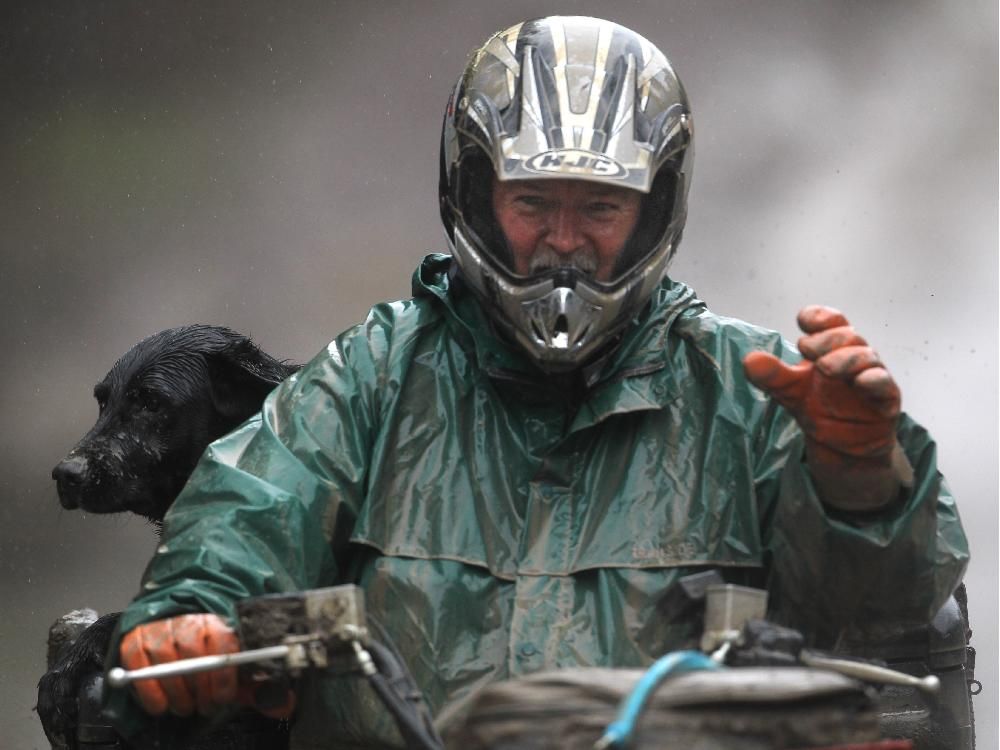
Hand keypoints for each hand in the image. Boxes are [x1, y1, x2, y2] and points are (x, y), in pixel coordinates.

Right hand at [119, 613, 294, 718]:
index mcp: (222, 619)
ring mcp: (162, 623)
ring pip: (165, 655)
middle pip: (192, 649)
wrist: (184, 626)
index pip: (223, 640)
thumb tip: (285, 704)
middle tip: (203, 708)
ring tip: (185, 707)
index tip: (223, 699)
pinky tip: (161, 706)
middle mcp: (191, 616)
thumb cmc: (216, 657)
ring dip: (175, 691)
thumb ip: (260, 687)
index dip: (222, 674)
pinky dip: (148, 688)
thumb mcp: (240, 671)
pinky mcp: (137, 633)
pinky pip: (137, 659)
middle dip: (198, 687)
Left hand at [743, 305, 905, 510]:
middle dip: (827, 339)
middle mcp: (854, 357)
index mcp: (832, 348)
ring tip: (825, 367)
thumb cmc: (818, 407)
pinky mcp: (885, 400)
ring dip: (847, 358)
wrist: (840, 447)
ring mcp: (872, 377)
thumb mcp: (789, 391)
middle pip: (848, 336)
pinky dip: (874, 380)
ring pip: (867, 358)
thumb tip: (749, 360)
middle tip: (805, 348)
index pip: (831, 322)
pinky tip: (861, 381)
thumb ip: (772, 376)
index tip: (803, 321)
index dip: (819, 317)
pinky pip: (885, 385)